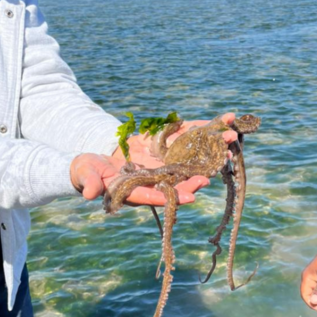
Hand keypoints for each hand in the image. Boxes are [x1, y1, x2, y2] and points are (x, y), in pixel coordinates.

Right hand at [99, 112, 240, 205]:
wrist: (94, 161)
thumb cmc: (87, 172)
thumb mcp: (85, 176)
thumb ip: (90, 183)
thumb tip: (90, 193)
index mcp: (138, 191)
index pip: (159, 196)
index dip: (175, 196)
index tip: (193, 196)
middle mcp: (155, 180)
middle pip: (181, 179)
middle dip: (201, 172)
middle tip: (220, 165)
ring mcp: (163, 164)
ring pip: (191, 157)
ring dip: (210, 148)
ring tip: (230, 138)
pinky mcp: (165, 149)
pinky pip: (186, 139)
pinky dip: (202, 129)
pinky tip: (220, 120)